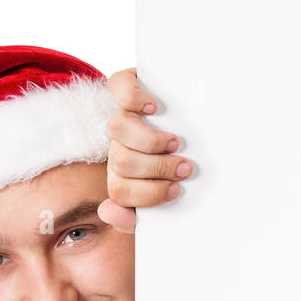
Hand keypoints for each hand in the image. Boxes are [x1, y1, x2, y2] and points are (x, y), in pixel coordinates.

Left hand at [97, 66, 193, 231]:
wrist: (193, 121)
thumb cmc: (178, 167)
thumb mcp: (165, 196)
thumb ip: (135, 215)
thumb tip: (106, 212)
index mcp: (122, 175)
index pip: (119, 191)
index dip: (148, 194)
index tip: (176, 190)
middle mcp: (119, 145)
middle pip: (121, 161)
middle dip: (157, 168)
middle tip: (184, 167)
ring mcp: (122, 115)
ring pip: (117, 129)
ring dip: (150, 140)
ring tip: (175, 143)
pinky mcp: (127, 84)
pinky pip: (119, 88)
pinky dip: (135, 98)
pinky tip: (153, 108)